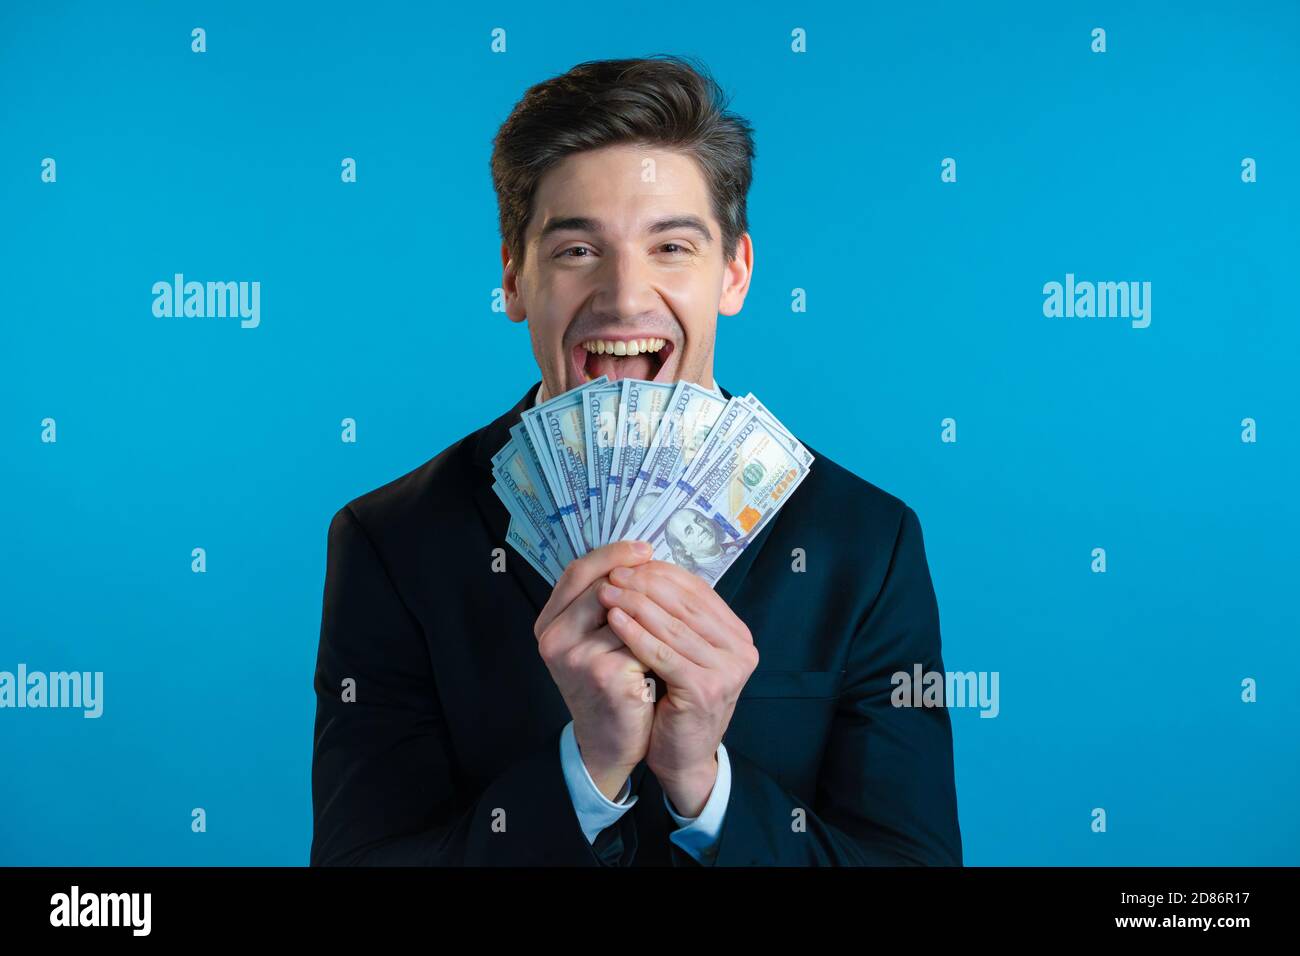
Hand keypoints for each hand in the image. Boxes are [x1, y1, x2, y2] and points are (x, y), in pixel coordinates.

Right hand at [534, 540, 657, 799]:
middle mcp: (553, 639)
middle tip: (668, 568)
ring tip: (676, 608)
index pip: (577, 572)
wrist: (609, 742)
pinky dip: (659, 640)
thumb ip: (603, 604)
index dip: (611, 555)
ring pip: (627, 612)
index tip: (645, 548)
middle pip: (602, 585)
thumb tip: (639, 559)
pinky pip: (642, 641)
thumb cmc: (608, 685)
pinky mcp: (605, 674)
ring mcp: (577, 657)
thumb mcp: (593, 640)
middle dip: (639, 576)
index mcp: (548, 624)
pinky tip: (673, 642)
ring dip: (654, 610)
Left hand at [596, 559, 758, 816]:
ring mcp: (727, 670)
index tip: (627, 563)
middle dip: (644, 585)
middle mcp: (741, 649)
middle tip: (612, 573)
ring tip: (605, 592)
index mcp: (737, 634)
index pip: (697, 590)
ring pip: (673, 626)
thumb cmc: (676, 700)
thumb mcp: (684, 652)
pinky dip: (636, 634)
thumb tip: (642, 566)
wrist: (684, 756)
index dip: (660, 573)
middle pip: (686, 604)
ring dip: (635, 605)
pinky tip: (613, 621)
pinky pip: (663, 653)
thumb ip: (676, 617)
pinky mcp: (705, 688)